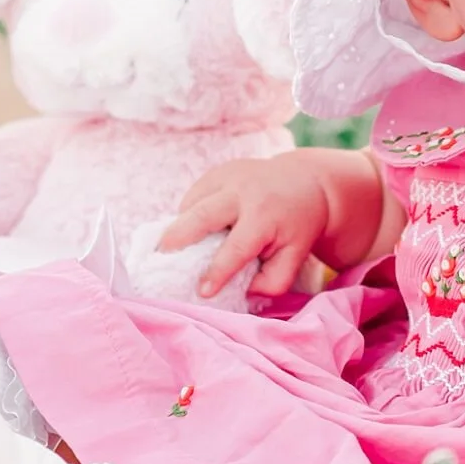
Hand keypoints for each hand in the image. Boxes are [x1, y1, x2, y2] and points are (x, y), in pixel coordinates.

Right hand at [157, 156, 331, 298]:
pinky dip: (187, 214)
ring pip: (192, 204)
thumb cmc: (297, 226)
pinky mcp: (217, 171)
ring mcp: (228, 176)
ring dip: (179, 226)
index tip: (202, 291)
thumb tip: (242, 291)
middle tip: (158, 258)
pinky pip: (194, 196)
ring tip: (168, 248)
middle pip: (202, 215)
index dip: (218, 271)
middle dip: (177, 237)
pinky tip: (191, 228)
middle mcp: (244, 191)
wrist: (305, 182)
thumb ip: (273, 280)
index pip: (237, 248)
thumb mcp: (295, 256)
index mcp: (265, 215)